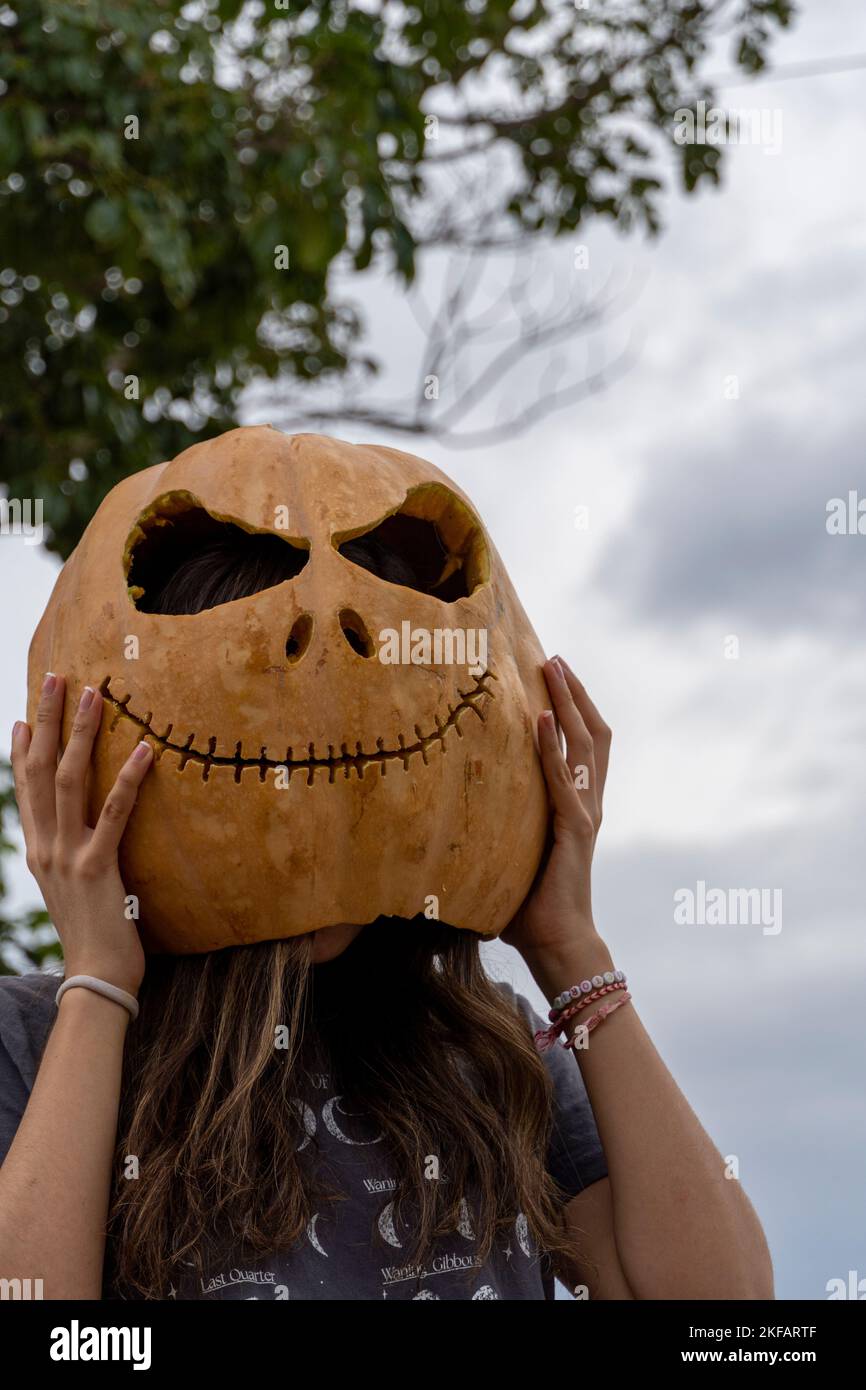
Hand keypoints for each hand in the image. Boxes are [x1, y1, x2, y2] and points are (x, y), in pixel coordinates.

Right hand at [11, 673, 153, 995]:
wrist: (96, 980)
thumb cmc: (95, 935)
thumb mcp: (72, 889)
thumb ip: (70, 857)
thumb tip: (79, 833)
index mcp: (38, 850)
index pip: (24, 788)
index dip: (19, 750)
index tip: (20, 715)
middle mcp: (45, 847)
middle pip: (39, 770)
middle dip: (45, 719)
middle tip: (54, 677)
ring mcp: (68, 855)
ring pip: (68, 780)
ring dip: (79, 732)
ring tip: (93, 692)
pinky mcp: (98, 867)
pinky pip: (114, 812)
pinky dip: (128, 778)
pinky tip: (144, 749)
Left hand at [502, 656, 611, 969]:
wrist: (556, 942)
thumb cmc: (529, 904)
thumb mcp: (514, 851)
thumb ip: (498, 827)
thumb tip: (450, 815)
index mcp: (579, 805)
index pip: (585, 744)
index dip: (575, 706)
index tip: (554, 672)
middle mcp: (589, 803)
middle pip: (592, 732)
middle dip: (573, 691)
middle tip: (553, 655)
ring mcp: (585, 814)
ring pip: (585, 744)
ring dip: (568, 703)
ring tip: (552, 669)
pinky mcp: (575, 830)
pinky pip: (564, 780)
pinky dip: (552, 747)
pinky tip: (538, 719)